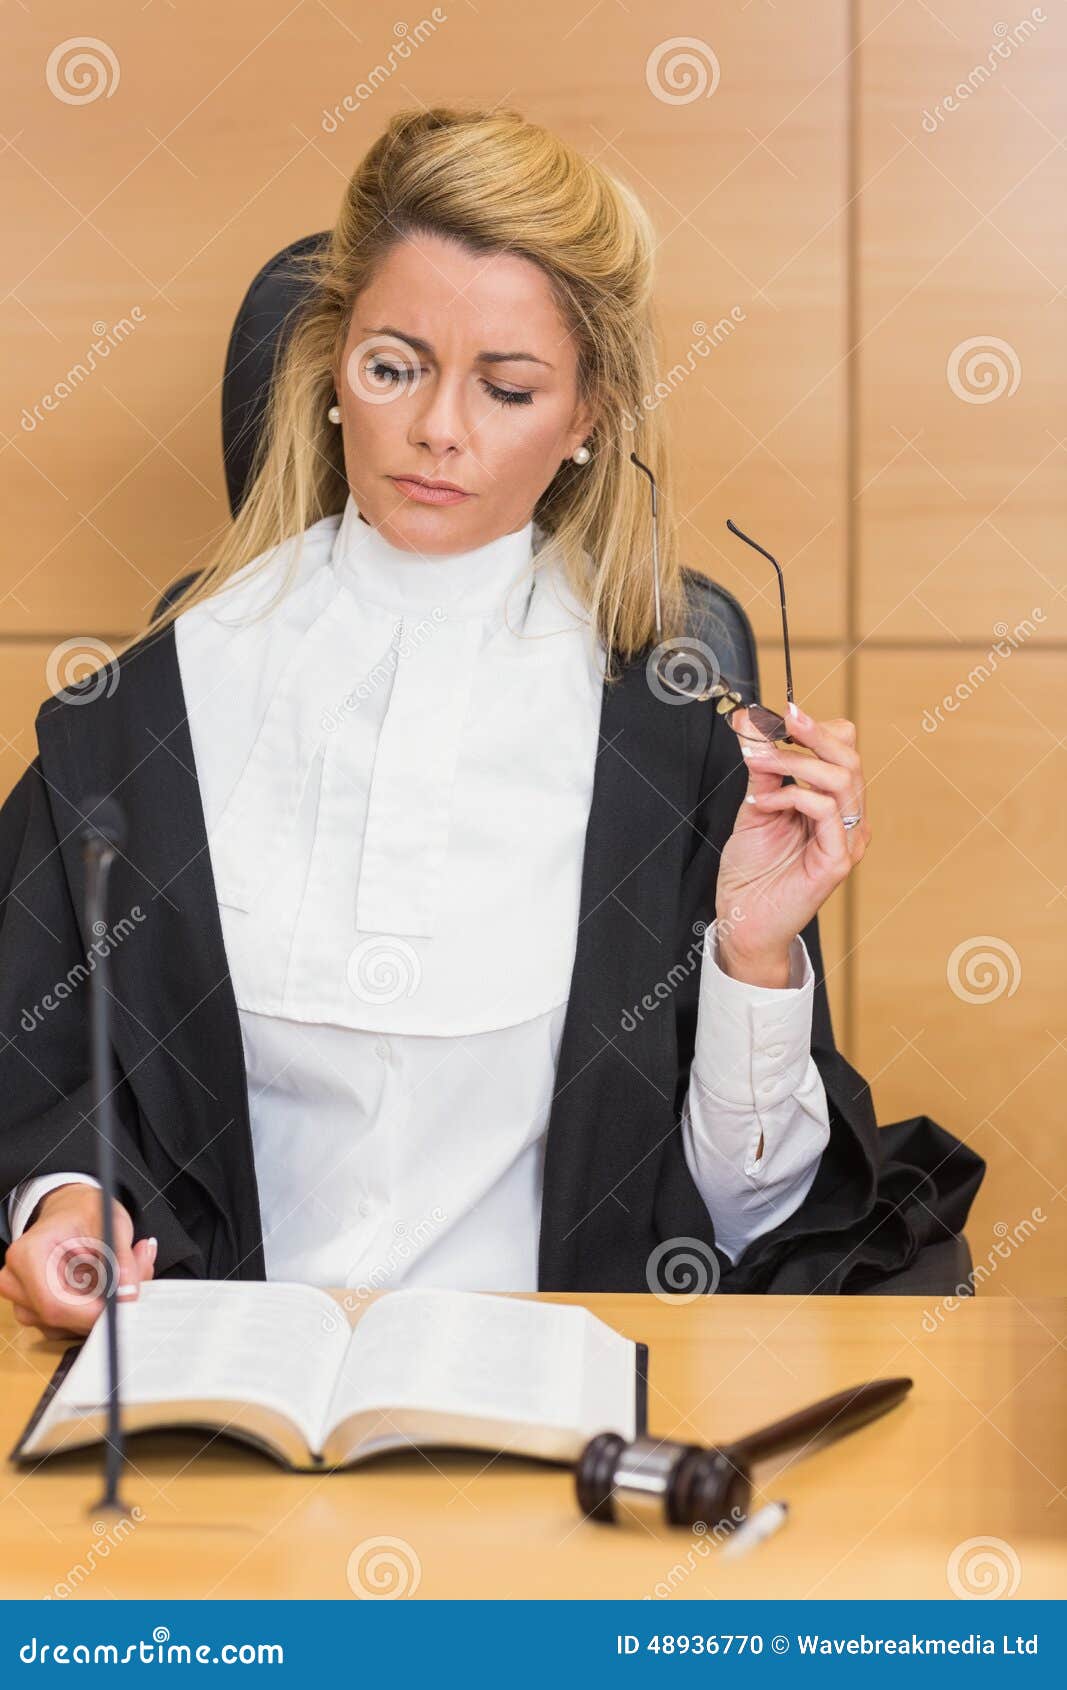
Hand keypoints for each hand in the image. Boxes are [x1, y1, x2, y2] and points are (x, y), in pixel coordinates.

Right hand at [0, 1183, 155, 1338]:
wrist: (70, 1212)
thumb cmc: (84, 1212)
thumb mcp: (110, 1223)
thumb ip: (121, 1258)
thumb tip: (128, 1293)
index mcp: (27, 1256)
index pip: (55, 1304)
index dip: (92, 1312)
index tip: (124, 1303)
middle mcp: (17, 1284)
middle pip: (64, 1319)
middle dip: (105, 1307)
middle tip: (136, 1277)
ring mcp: (24, 1303)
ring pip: (71, 1326)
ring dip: (105, 1308)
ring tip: (124, 1271)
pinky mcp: (38, 1315)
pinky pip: (71, 1327)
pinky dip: (96, 1311)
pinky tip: (109, 1284)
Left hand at [715, 703, 871, 977]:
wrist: (743, 920)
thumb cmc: (752, 871)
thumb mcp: (756, 806)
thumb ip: (762, 769)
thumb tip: (754, 725)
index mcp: (833, 803)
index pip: (842, 750)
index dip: (812, 728)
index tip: (771, 716)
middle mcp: (847, 819)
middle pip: (849, 757)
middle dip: (813, 732)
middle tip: (782, 717)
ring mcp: (847, 840)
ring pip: (841, 779)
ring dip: (796, 761)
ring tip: (759, 761)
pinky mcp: (838, 861)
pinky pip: (827, 811)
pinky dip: (793, 795)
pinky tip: (765, 800)